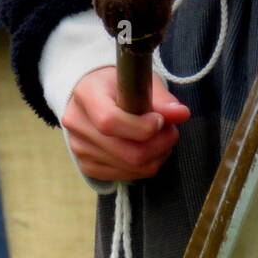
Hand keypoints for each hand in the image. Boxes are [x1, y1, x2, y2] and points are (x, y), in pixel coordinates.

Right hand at [62, 67, 189, 181]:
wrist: (90, 97)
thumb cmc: (117, 85)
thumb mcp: (139, 81)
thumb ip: (160, 99)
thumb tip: (181, 115)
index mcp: (86, 95)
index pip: (110, 122)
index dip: (142, 127)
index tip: (160, 121)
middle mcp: (77, 125)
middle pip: (125, 151)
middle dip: (158, 144)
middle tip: (171, 132)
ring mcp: (79, 148)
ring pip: (130, 167)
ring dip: (155, 156)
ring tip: (161, 139)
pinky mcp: (86, 166)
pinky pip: (123, 175)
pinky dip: (143, 166)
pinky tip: (148, 150)